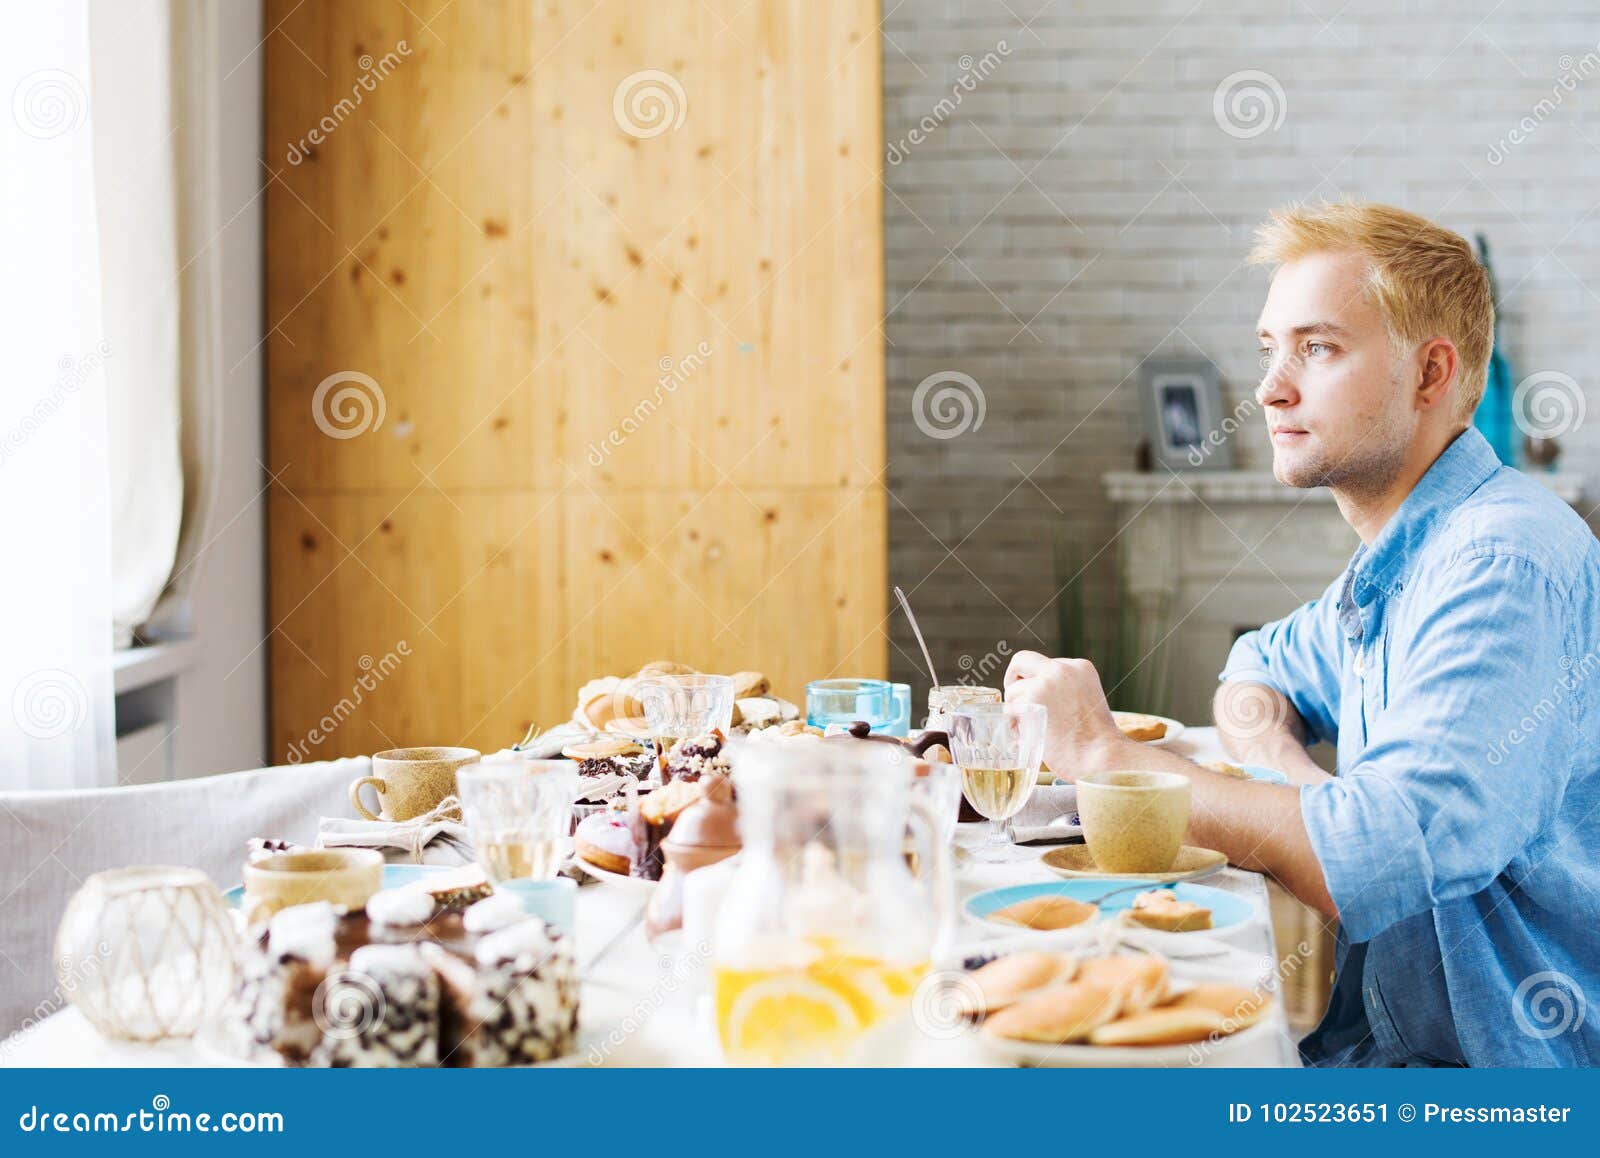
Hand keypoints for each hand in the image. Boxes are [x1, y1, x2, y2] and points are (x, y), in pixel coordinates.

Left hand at [1002, 651, 1134, 781]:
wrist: (1103, 758)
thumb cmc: (1097, 743)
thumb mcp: (1087, 703)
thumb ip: (1066, 692)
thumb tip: (1041, 697)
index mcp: (1080, 668)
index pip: (1045, 665)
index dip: (1036, 683)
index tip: (1039, 702)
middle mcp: (1062, 669)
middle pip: (1021, 661)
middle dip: (1013, 681)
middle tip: (1016, 703)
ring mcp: (1045, 683)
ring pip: (1013, 691)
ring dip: (1016, 711)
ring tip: (1030, 731)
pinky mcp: (1032, 700)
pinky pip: (1009, 709)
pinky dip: (1014, 725)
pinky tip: (1027, 738)